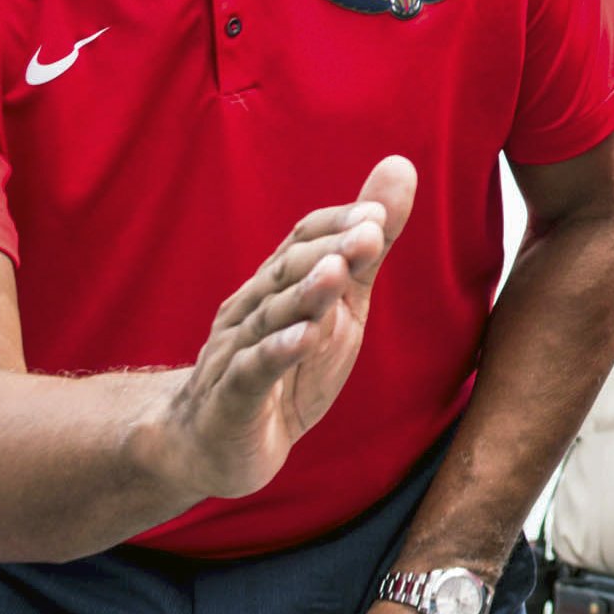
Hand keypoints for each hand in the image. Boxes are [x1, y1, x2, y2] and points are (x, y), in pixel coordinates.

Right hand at [155, 156, 416, 501]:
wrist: (212, 446)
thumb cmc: (286, 369)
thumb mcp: (340, 308)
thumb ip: (369, 248)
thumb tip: (401, 167)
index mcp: (277, 287)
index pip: (302, 241)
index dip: (338, 224)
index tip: (379, 212)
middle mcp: (251, 310)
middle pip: (288, 271)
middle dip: (331, 249)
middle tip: (371, 230)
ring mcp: (236, 353)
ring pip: (270, 317)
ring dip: (305, 292)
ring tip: (338, 272)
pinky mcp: (232, 399)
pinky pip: (252, 371)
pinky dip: (277, 352)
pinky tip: (303, 337)